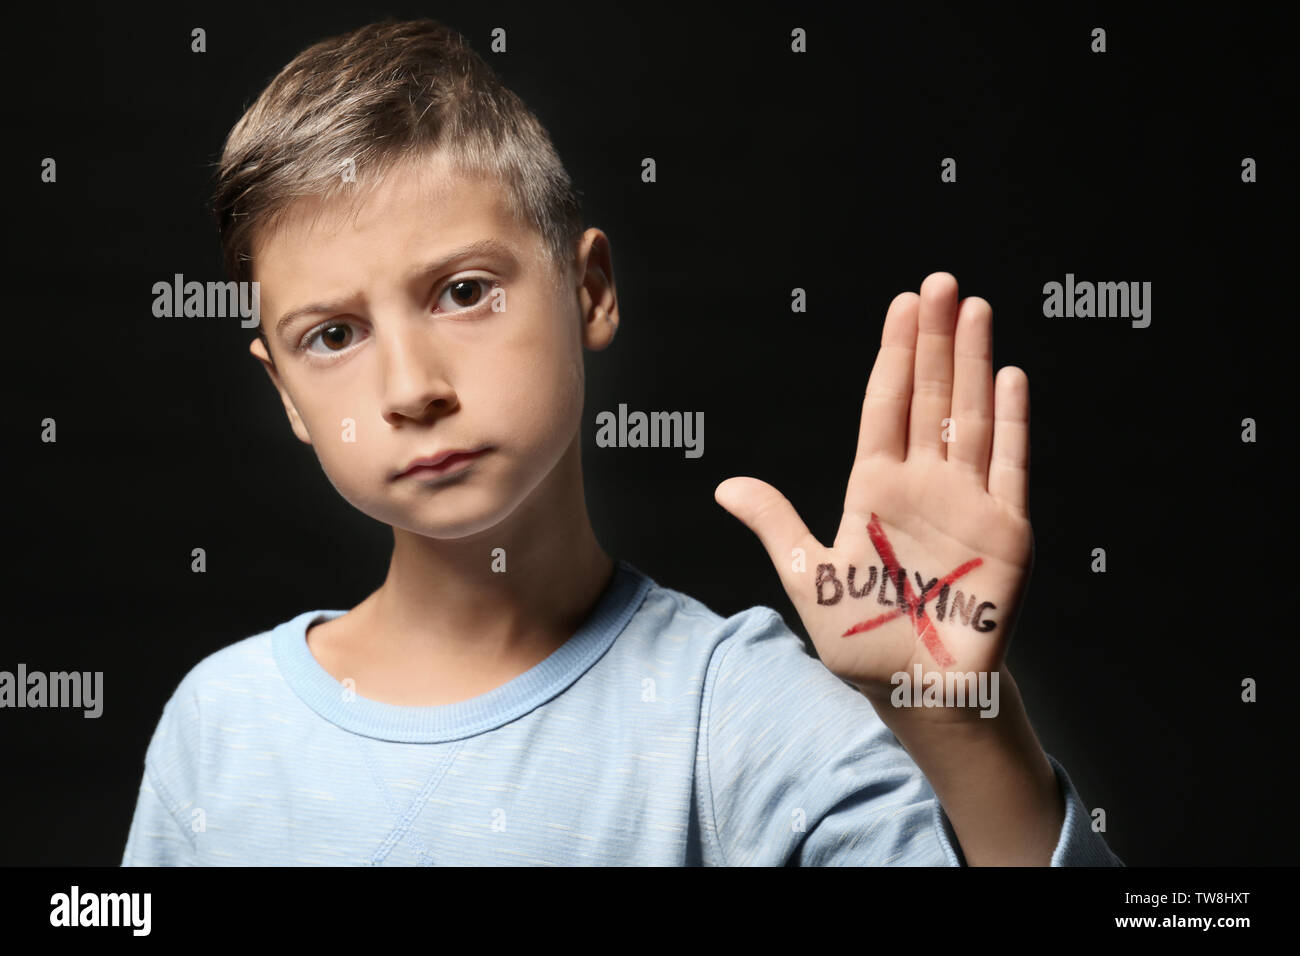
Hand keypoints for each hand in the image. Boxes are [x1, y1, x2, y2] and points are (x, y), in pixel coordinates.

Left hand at [715, 272, 1032, 708]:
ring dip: (974, 365)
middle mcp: (923, 485)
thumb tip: (724, 486)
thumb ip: (776, 525)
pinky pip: (1009, 467)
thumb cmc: (863, 637)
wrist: (915, 690)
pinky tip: (1009, 378)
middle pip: (929, 398)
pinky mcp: (1006, 531)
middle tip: (939, 283)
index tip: (901, 306)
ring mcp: (967, 503)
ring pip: (970, 418)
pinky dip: (1011, 423)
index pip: (884, 406)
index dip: (894, 355)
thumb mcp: (809, 577)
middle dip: (935, 341)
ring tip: (975, 310)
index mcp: (874, 488)